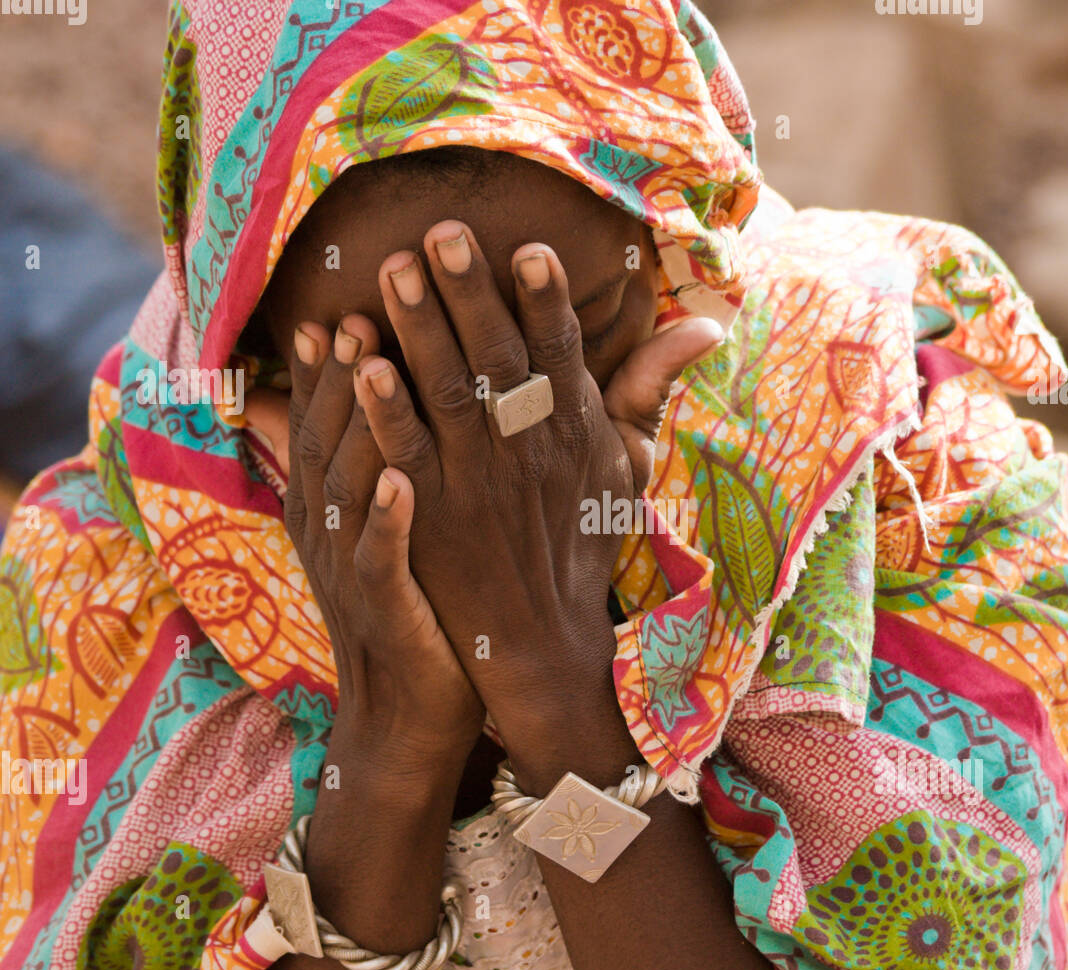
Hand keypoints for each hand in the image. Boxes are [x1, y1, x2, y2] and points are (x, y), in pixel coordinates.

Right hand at [284, 313, 484, 767]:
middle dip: (346, 367)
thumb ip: (383, 476)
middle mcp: (333, 530)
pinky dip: (385, 519)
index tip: (349, 302)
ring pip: (349, 483)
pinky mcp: (385, 609)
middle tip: (368, 300)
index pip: (329, 423)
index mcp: (337, 509)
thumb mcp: (389, 540)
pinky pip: (380, 558)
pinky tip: (400, 479)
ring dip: (359, 422)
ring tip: (373, 360)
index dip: (335, 365)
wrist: (409, 718)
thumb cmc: (417, 615)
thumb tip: (389, 423)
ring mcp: (353, 568)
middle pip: (332, 435)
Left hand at [352, 221, 720, 748]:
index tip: (529, 247)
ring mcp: (476, 482)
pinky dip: (384, 409)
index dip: (546, 301)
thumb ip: (651, 387)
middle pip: (498, 359)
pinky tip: (360, 364)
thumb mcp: (627, 465)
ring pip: (448, 394)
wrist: (540, 640)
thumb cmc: (582, 541)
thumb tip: (707, 325)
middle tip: (440, 231)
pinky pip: (405, 452)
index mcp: (576, 432)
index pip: (562, 354)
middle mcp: (528, 451)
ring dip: (419, 330)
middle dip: (469, 293)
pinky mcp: (430, 513)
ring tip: (391, 270)